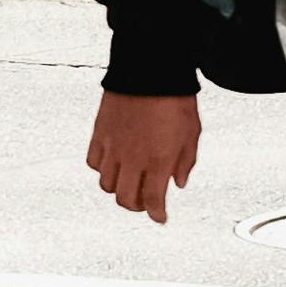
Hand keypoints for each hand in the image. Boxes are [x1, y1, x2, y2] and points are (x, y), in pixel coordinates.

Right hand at [89, 90, 202, 222]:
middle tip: (145, 202)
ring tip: (128, 183)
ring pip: (106, 185)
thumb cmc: (175, 98)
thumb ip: (185, 162)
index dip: (156, 214)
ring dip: (118, 190)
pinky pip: (93, 162)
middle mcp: (133, 159)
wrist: (151, 69)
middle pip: (126, 199)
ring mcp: (113, 147)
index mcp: (159, 161)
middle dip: (137, 206)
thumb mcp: (192, 134)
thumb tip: (178, 182)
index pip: (153, 201)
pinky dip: (102, 169)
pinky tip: (112, 164)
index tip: (160, 218)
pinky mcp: (100, 133)